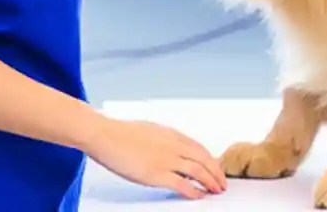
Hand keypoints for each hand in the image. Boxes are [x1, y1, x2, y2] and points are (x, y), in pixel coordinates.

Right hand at [84, 117, 227, 198]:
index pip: (199, 148)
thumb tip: (170, 148)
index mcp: (171, 134)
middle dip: (216, 172)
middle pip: (204, 159)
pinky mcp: (156, 173)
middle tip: (222, 183)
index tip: (215, 168)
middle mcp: (172, 145)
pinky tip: (198, 196)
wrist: (105, 135)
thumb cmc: (120, 133)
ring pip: (198, 171)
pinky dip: (194, 191)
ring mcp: (165, 159)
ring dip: (210, 182)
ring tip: (215, 190)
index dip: (210, 160)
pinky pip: (182, 184)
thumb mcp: (149, 130)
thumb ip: (163, 139)